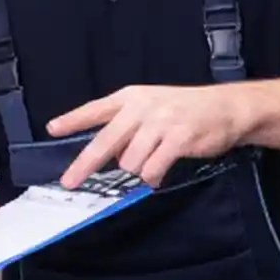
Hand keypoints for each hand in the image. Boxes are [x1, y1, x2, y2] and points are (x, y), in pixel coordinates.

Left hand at [46, 85, 253, 188]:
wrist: (226, 107)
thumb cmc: (185, 108)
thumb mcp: (152, 105)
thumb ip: (127, 125)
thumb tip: (107, 155)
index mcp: (131, 97)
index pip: (95, 109)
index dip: (72, 120)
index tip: (52, 129)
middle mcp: (141, 108)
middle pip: (104, 142)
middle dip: (84, 165)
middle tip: (70, 182)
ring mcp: (159, 123)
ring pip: (129, 161)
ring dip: (136, 171)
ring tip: (151, 163)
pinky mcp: (177, 139)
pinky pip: (152, 168)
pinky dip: (153, 176)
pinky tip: (159, 172)